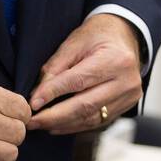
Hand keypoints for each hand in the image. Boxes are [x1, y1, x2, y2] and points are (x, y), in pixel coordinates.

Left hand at [26, 14, 142, 134]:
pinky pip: (98, 121)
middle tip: (32, 121)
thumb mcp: (74, 43)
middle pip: (85, 105)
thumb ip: (55, 68)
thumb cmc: (97, 35)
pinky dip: (76, 125)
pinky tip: (59, 125)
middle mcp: (126, 81)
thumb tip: (38, 95)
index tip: (33, 103)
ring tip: (42, 124)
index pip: (78, 81)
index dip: (53, 94)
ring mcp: (129, 96)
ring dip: (64, 124)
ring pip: (91, 118)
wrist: (125, 34)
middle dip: (55, 116)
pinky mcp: (126, 106)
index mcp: (114, 60)